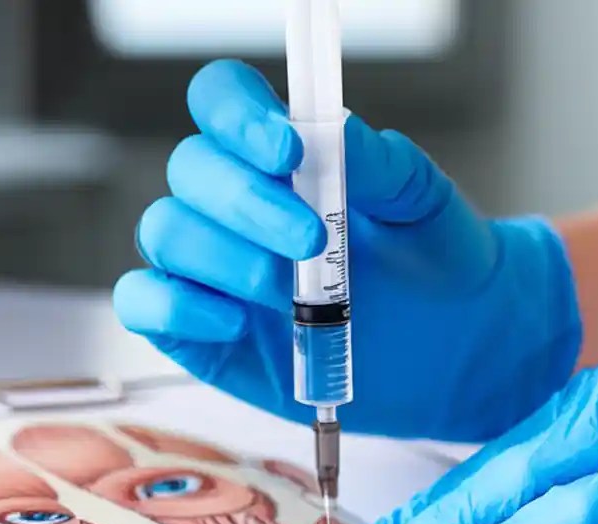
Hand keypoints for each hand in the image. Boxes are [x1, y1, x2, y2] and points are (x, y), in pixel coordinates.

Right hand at [112, 60, 579, 441]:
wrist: (454, 348)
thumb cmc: (434, 262)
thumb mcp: (423, 203)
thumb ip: (380, 162)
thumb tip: (331, 129)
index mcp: (280, 156)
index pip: (221, 101)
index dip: (236, 115)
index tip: (286, 153)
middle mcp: (233, 203)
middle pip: (190, 170)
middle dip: (246, 204)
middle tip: (312, 242)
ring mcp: (211, 267)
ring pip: (165, 234)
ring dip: (224, 259)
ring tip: (289, 292)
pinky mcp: (198, 330)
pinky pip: (143, 304)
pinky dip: (174, 309)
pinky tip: (234, 323)